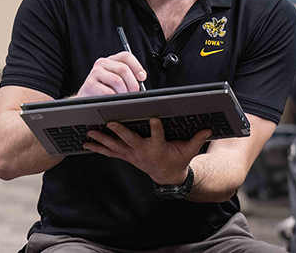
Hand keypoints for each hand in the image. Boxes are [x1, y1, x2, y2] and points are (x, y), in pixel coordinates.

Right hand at [77, 52, 146, 96]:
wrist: (88, 98)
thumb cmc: (105, 88)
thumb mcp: (118, 79)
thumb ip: (129, 76)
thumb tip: (141, 78)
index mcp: (112, 60)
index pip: (126, 56)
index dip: (137, 66)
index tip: (142, 77)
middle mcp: (102, 63)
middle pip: (123, 69)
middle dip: (133, 83)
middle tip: (135, 92)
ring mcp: (95, 72)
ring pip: (117, 80)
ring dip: (124, 91)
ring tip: (125, 97)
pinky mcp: (90, 84)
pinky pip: (108, 92)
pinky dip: (115, 97)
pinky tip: (115, 99)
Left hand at [84, 118, 211, 184]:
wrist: (168, 177)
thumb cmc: (178, 160)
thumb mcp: (189, 150)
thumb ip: (197, 138)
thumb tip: (208, 129)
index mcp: (159, 148)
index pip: (158, 135)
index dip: (156, 127)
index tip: (154, 117)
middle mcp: (143, 151)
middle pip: (130, 140)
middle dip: (120, 132)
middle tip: (111, 123)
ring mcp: (133, 155)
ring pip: (116, 146)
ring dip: (102, 139)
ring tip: (90, 132)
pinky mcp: (126, 157)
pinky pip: (110, 152)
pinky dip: (98, 148)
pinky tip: (87, 143)